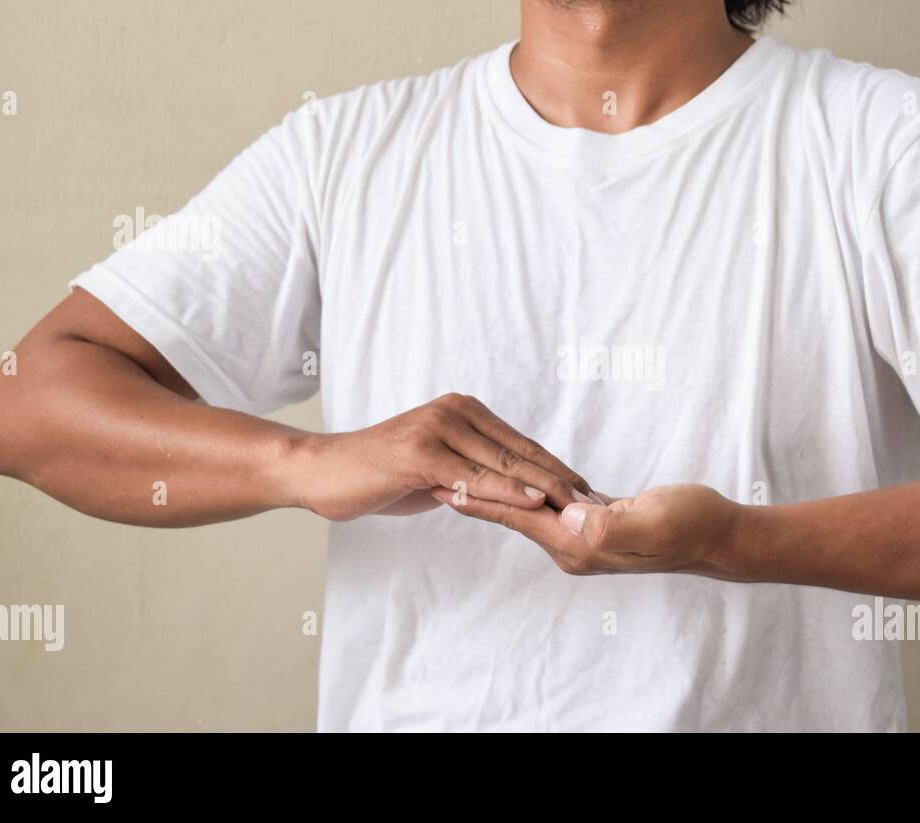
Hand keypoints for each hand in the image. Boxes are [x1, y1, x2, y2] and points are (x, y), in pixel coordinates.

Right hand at [291, 393, 593, 520]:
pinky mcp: (420, 453)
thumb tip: (516, 493)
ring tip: (578, 506)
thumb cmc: (380, 476)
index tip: (589, 491)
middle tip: (597, 502)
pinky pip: (473, 478)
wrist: (322, 472)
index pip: (522, 444)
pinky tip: (533, 503)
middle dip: (562, 480)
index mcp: (464, 410)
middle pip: (520, 451)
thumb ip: (475, 475)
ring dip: (544, 488)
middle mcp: (455, 411)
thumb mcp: (438, 473)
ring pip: (502, 465)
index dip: (558, 468)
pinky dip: (506, 492)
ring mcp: (437, 429)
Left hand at [431, 483, 741, 576]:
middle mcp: (576, 546)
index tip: (440, 482)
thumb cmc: (692, 525)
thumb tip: (569, 515)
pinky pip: (550, 508)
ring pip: (528, 511)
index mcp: (582, 544)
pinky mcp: (597, 525)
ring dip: (493, 494)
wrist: (720, 537)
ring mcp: (586, 538)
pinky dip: (524, 493)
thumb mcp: (653, 522)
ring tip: (456, 478)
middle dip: (473, 496)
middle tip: (429, 477)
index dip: (480, 497)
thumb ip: (610, 524)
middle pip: (513, 516)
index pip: (519, 517)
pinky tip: (511, 482)